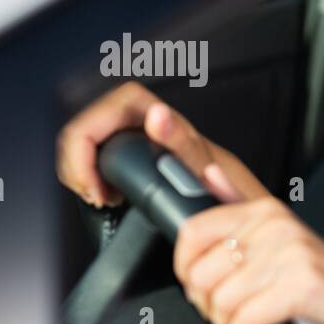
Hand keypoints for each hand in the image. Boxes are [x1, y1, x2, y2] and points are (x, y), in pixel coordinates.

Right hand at [56, 81, 265, 206]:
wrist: (246, 220)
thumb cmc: (236, 198)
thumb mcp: (211, 174)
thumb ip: (184, 143)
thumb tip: (157, 113)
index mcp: (170, 122)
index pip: (115, 103)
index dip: (87, 137)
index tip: (93, 180)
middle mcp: (154, 127)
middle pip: (91, 123)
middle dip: (77, 160)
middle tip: (94, 194)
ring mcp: (144, 142)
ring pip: (89, 139)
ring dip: (81, 169)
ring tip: (100, 197)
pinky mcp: (138, 160)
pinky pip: (99, 156)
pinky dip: (91, 177)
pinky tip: (107, 196)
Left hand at [173, 176, 323, 323]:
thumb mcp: (281, 247)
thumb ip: (242, 217)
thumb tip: (210, 174)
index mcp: (267, 211)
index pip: (193, 231)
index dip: (186, 270)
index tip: (203, 289)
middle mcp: (278, 226)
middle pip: (201, 273)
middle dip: (209, 307)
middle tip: (233, 316)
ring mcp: (293, 254)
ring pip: (220, 302)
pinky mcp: (303, 286)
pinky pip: (244, 321)